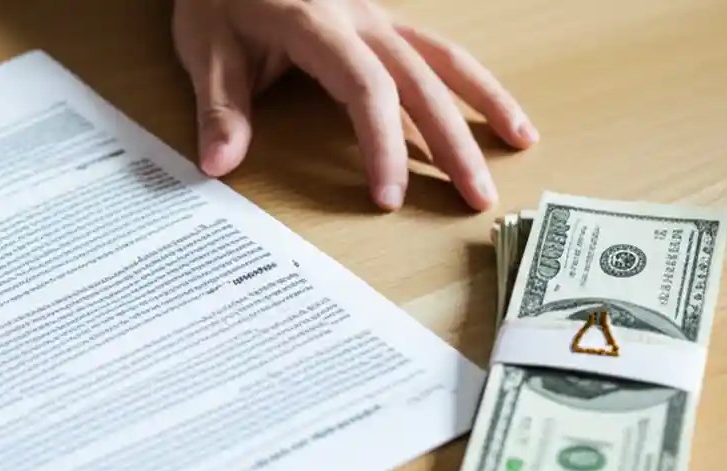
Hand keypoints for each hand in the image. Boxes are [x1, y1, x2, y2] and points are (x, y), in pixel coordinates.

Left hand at [172, 0, 537, 210]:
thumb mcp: (204, 49)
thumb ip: (219, 108)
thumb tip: (220, 164)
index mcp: (317, 24)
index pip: (365, 90)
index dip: (382, 144)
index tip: (390, 197)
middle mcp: (359, 17)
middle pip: (420, 80)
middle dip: (452, 141)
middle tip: (476, 197)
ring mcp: (377, 16)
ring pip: (443, 58)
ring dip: (483, 102)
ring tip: (521, 144)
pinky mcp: (381, 22)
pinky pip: (436, 51)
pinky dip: (470, 81)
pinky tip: (494, 110)